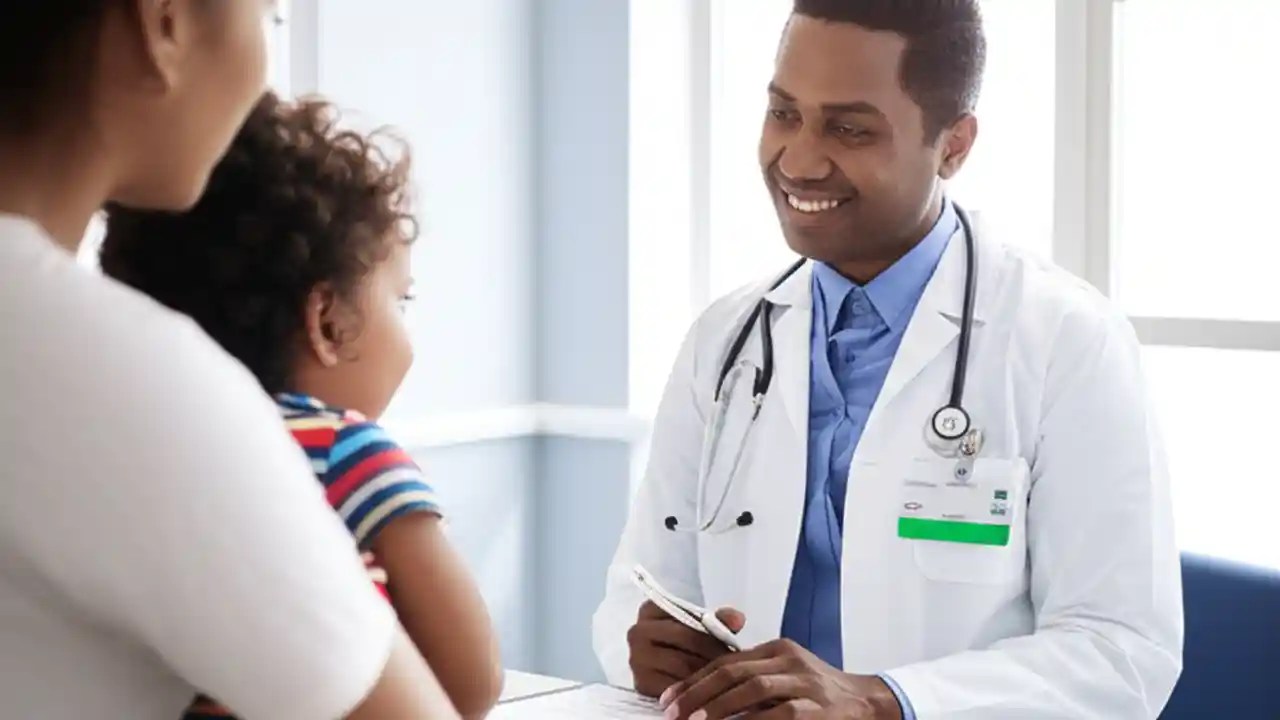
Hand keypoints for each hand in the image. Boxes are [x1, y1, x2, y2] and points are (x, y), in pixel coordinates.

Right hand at [628, 601, 746, 697]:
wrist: (661, 665)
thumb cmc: (683, 641)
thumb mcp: (698, 625)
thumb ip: (719, 620)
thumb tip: (737, 619)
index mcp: (650, 610)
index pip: (687, 616)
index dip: (714, 629)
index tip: (733, 643)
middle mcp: (638, 632)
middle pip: (687, 640)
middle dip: (715, 652)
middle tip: (737, 664)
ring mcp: (636, 658)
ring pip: (683, 665)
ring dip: (708, 671)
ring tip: (728, 676)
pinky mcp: (641, 683)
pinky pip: (675, 686)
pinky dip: (694, 689)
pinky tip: (710, 690)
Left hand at [659, 638, 902, 719]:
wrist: (868, 703)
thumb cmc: (820, 694)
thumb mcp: (786, 674)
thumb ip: (752, 678)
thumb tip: (704, 698)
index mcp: (778, 649)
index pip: (726, 661)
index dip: (694, 680)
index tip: (669, 699)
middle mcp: (790, 661)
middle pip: (735, 673)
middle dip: (699, 694)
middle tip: (674, 714)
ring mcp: (806, 684)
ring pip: (754, 690)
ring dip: (720, 708)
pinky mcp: (818, 710)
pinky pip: (779, 715)